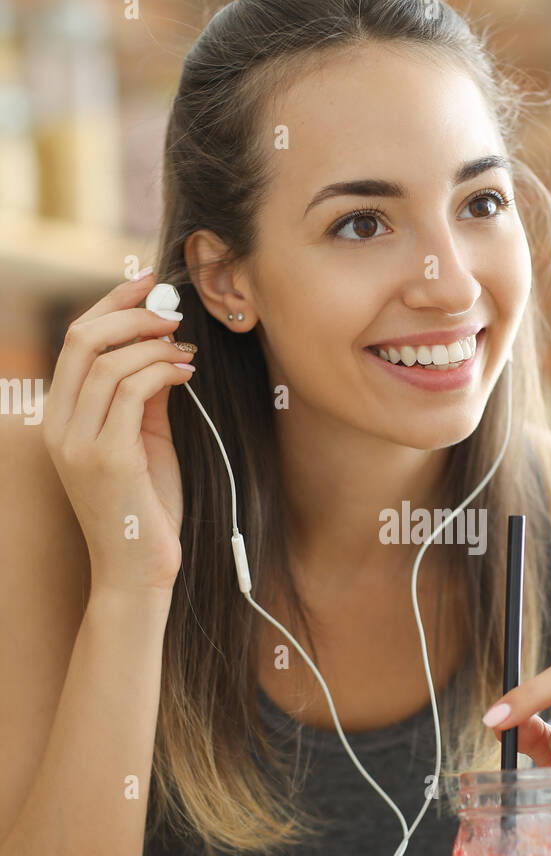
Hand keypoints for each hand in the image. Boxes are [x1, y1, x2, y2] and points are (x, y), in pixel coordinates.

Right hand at [42, 272, 194, 596]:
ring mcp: (79, 443)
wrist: (138, 571)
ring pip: (110, 363)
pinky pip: (132, 392)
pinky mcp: (108, 459)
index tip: (147, 285)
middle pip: (83, 340)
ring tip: (186, 348)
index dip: (111, 306)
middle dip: (131, 314)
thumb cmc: (145, 507)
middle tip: (173, 311)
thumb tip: (162, 346)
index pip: (75, 341)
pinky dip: (163, 371)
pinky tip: (186, 372)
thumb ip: (145, 395)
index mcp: (60, 418)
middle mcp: (59, 427)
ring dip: (155, 344)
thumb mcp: (144, 441)